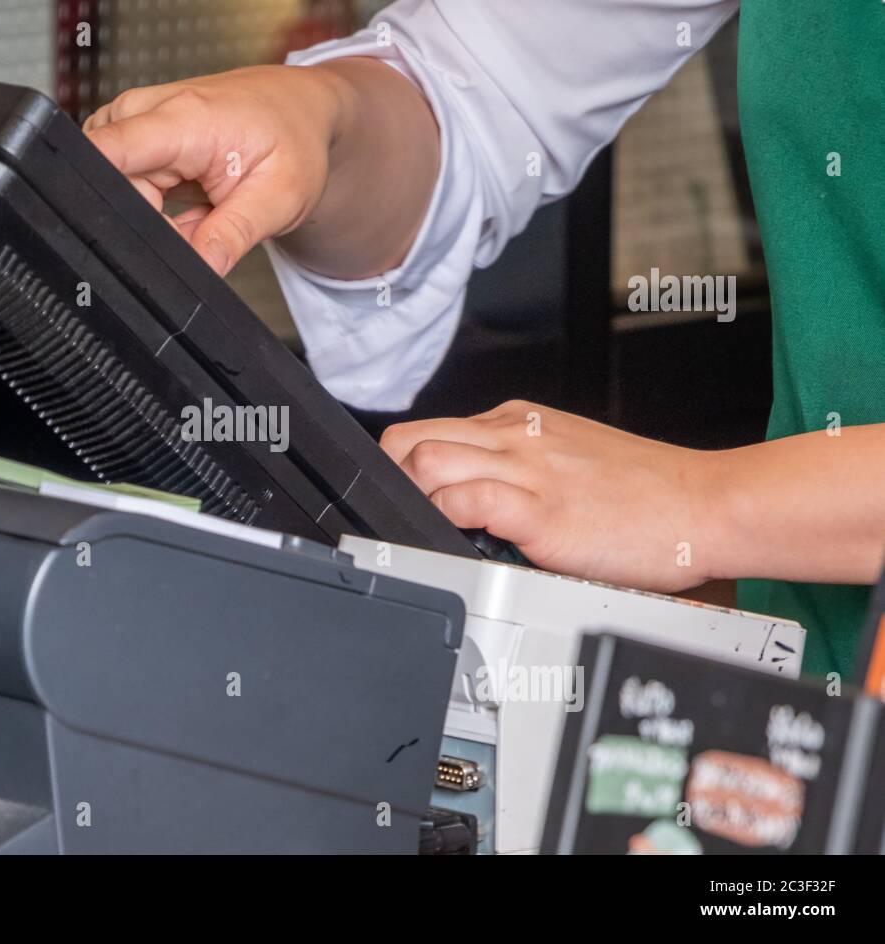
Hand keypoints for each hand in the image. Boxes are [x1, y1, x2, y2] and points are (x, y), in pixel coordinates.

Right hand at [84, 59, 437, 278]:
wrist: (301, 110)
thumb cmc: (295, 140)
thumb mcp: (280, 197)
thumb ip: (233, 235)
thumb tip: (198, 270)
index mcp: (183, 119)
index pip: (106, 149)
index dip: (105, 200)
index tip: (141, 231)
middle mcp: (148, 112)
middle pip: (107, 181)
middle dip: (142, 222)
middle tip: (197, 228)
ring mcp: (138, 122)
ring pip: (113, 189)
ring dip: (150, 216)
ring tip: (202, 209)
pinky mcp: (137, 138)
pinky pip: (124, 186)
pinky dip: (155, 208)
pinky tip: (192, 200)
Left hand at [380, 401, 725, 592]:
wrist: (704, 504)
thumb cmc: (644, 492)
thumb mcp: (565, 453)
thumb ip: (513, 461)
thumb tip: (467, 489)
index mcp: (516, 420)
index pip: (427, 430)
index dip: (402, 467)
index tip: (404, 496)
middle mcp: (515, 435)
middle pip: (410, 440)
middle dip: (393, 480)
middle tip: (406, 514)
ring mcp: (527, 470)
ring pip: (428, 463)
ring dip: (415, 500)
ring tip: (433, 529)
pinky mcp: (542, 510)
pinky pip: (467, 502)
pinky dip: (449, 520)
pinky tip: (465, 539)